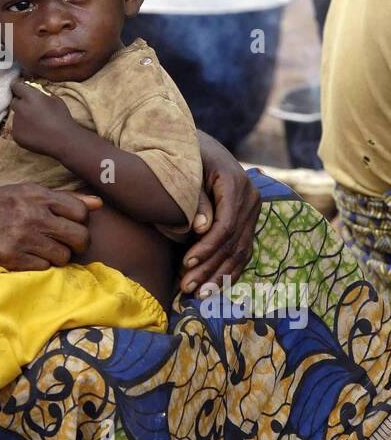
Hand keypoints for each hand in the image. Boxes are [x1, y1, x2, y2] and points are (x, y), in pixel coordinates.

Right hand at [0, 184, 101, 270]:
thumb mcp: (21, 193)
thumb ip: (60, 198)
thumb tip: (98, 203)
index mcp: (35, 194)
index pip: (80, 210)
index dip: (80, 221)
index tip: (70, 225)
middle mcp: (32, 214)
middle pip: (79, 236)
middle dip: (77, 244)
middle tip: (66, 244)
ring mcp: (23, 238)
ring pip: (64, 256)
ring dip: (58, 257)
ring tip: (43, 252)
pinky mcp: (14, 259)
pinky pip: (45, 268)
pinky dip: (40, 266)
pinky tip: (28, 259)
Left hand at [9, 79, 73, 156]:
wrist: (63, 141)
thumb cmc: (62, 118)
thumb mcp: (55, 99)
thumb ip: (42, 92)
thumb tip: (33, 88)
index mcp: (31, 96)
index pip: (16, 86)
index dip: (18, 87)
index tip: (20, 90)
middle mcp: (21, 107)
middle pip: (14, 102)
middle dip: (21, 103)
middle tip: (32, 110)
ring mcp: (17, 122)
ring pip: (16, 116)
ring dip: (23, 117)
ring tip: (37, 124)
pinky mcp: (16, 134)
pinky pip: (17, 128)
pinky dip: (23, 129)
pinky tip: (35, 132)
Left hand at [178, 134, 259, 295]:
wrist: (199, 144)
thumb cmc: (186, 155)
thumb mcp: (187, 171)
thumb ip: (195, 200)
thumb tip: (202, 229)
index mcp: (237, 184)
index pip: (226, 226)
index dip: (207, 248)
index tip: (186, 263)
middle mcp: (251, 199)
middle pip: (233, 243)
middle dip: (210, 268)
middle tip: (187, 287)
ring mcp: (252, 211)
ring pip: (240, 251)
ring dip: (219, 276)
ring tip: (199, 295)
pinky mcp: (248, 221)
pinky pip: (243, 250)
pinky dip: (229, 271)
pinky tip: (215, 288)